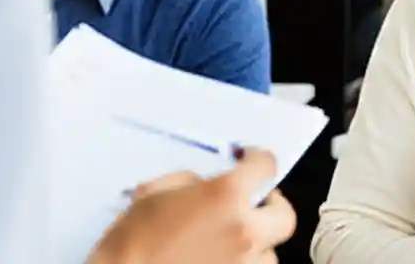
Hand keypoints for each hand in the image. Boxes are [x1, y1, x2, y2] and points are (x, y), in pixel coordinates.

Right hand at [87, 149, 295, 263]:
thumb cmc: (130, 244)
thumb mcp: (156, 193)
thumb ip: (192, 184)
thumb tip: (205, 186)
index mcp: (225, 197)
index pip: (265, 167)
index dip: (259, 160)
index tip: (254, 161)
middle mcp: (243, 232)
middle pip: (284, 216)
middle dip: (271, 208)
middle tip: (254, 204)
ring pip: (270, 254)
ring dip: (256, 245)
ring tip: (230, 243)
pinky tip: (219, 261)